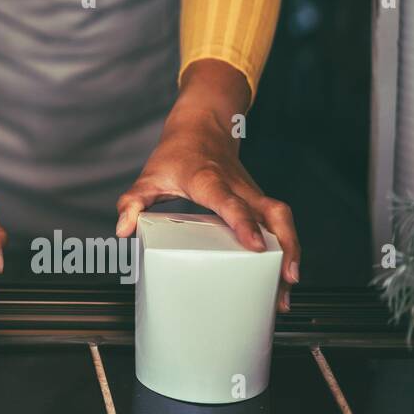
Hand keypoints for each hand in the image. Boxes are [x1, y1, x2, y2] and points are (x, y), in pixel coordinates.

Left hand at [114, 60, 300, 310]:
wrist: (203, 126)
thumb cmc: (176, 154)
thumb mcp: (149, 176)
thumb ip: (133, 201)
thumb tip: (123, 230)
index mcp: (209, 180)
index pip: (230, 202)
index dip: (243, 222)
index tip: (256, 247)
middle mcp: (239, 187)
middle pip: (272, 214)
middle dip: (283, 247)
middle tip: (284, 281)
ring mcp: (253, 194)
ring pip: (282, 220)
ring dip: (291, 252)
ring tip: (286, 288)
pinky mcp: (260, 201)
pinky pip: (280, 223)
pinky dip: (287, 247)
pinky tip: (283, 274)